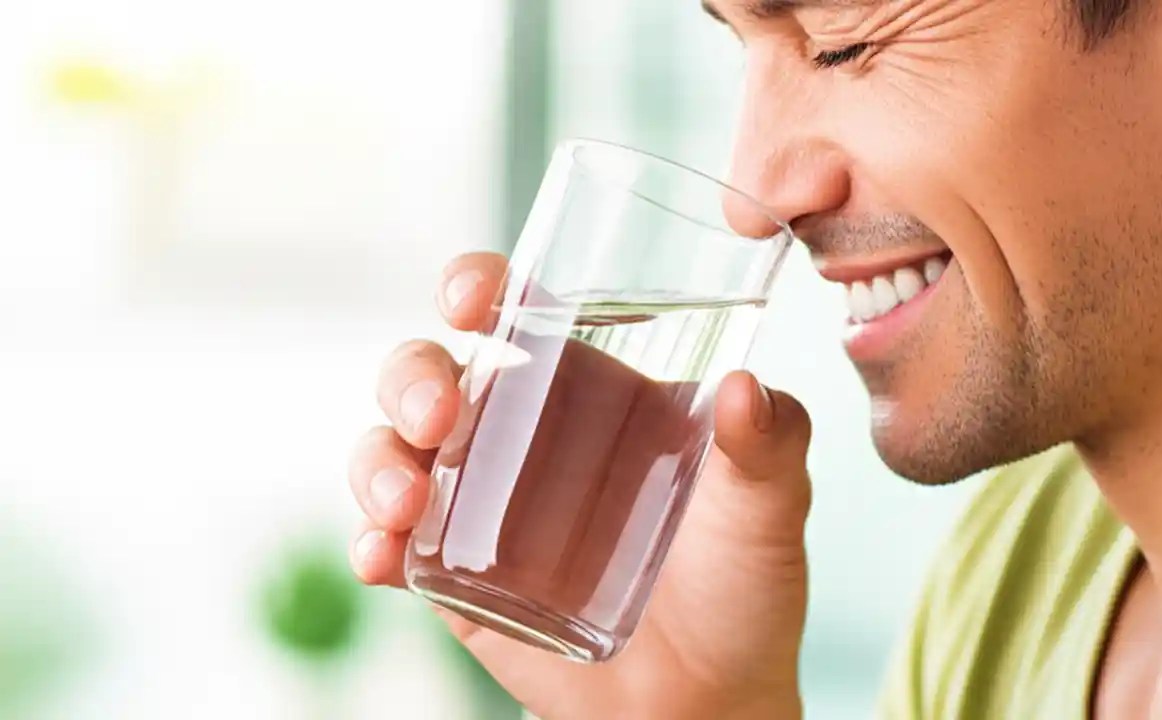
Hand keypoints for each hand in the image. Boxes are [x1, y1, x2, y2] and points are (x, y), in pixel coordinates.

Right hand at [348, 252, 811, 719]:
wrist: (708, 699)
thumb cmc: (740, 582)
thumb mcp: (770, 506)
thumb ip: (771, 443)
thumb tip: (742, 389)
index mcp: (590, 388)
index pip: (520, 312)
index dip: (479, 284)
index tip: (472, 296)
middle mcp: (523, 431)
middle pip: (435, 371)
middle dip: (414, 378)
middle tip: (439, 416)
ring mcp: (480, 503)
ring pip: (394, 448)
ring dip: (378, 459)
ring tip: (406, 502)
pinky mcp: (454, 574)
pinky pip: (393, 542)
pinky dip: (371, 541)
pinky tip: (381, 556)